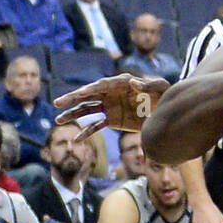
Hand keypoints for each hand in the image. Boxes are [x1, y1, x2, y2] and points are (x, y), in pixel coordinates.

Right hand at [54, 73, 170, 140]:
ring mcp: (110, 106)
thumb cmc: (164, 95)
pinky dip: (86, 132)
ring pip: (87, 110)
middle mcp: (110, 93)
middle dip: (72, 100)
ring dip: (73, 115)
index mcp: (119, 83)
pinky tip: (76, 140)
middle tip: (57, 103)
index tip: (76, 95)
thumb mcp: (160, 87)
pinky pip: (96, 126)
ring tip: (58, 120)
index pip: (99, 86)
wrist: (166, 109)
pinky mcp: (112, 119)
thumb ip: (149, 84)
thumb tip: (134, 83)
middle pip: (87, 96)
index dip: (87, 90)